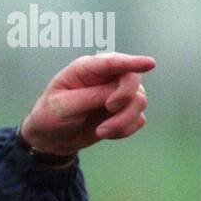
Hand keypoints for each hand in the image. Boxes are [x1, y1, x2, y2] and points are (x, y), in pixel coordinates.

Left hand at [19, 53, 154, 155]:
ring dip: (122, 120)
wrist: (52, 138)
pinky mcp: (124, 113)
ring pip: (139, 102)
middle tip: (108, 108)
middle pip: (132, 80)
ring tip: (100, 132)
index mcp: (87, 69)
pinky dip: (124, 130)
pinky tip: (104, 133)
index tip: (150, 64)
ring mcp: (118, 95)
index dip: (132, 62)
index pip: (113, 62)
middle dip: (125, 96)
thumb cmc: (51, 115)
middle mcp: (106, 78)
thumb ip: (91, 97)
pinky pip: (138, 120)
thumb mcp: (64, 106)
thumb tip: (118, 92)